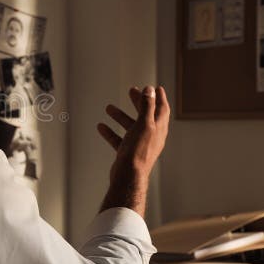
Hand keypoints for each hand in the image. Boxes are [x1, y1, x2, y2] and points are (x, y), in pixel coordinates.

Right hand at [96, 86, 169, 215]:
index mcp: (159, 128)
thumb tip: (150, 90)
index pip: (162, 109)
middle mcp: (151, 136)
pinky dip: (111, 132)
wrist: (129, 175)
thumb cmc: (139, 150)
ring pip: (130, 126)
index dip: (159, 97)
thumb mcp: (144, 123)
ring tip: (109, 108)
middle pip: (145, 115)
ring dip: (120, 116)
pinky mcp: (128, 152)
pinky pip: (119, 139)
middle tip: (131, 91)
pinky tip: (101, 127)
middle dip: (138, 102)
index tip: (155, 88)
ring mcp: (139, 144)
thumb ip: (147, 106)